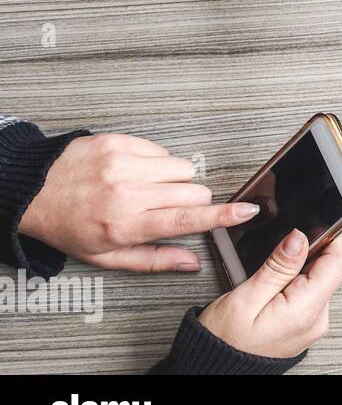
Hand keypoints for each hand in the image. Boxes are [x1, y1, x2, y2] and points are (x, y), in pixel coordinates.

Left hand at [17, 134, 259, 271]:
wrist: (32, 191)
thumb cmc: (69, 226)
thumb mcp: (106, 256)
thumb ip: (153, 260)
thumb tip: (191, 262)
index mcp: (126, 224)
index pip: (188, 219)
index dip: (223, 216)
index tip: (247, 211)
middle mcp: (128, 192)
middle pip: (193, 191)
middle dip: (191, 200)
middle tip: (165, 207)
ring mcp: (124, 163)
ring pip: (182, 168)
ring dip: (174, 180)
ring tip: (147, 188)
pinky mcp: (120, 142)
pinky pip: (161, 151)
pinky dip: (156, 162)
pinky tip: (134, 172)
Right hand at [199, 231, 341, 357]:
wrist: (215, 369)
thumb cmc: (224, 340)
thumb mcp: (246, 297)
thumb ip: (278, 267)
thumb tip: (300, 238)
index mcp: (306, 310)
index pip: (339, 262)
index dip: (330, 237)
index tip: (312, 223)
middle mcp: (317, 319)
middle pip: (330, 269)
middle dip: (310, 252)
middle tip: (280, 249)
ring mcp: (313, 323)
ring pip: (319, 280)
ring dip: (300, 268)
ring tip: (270, 273)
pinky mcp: (305, 324)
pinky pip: (310, 294)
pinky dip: (296, 282)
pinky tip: (274, 285)